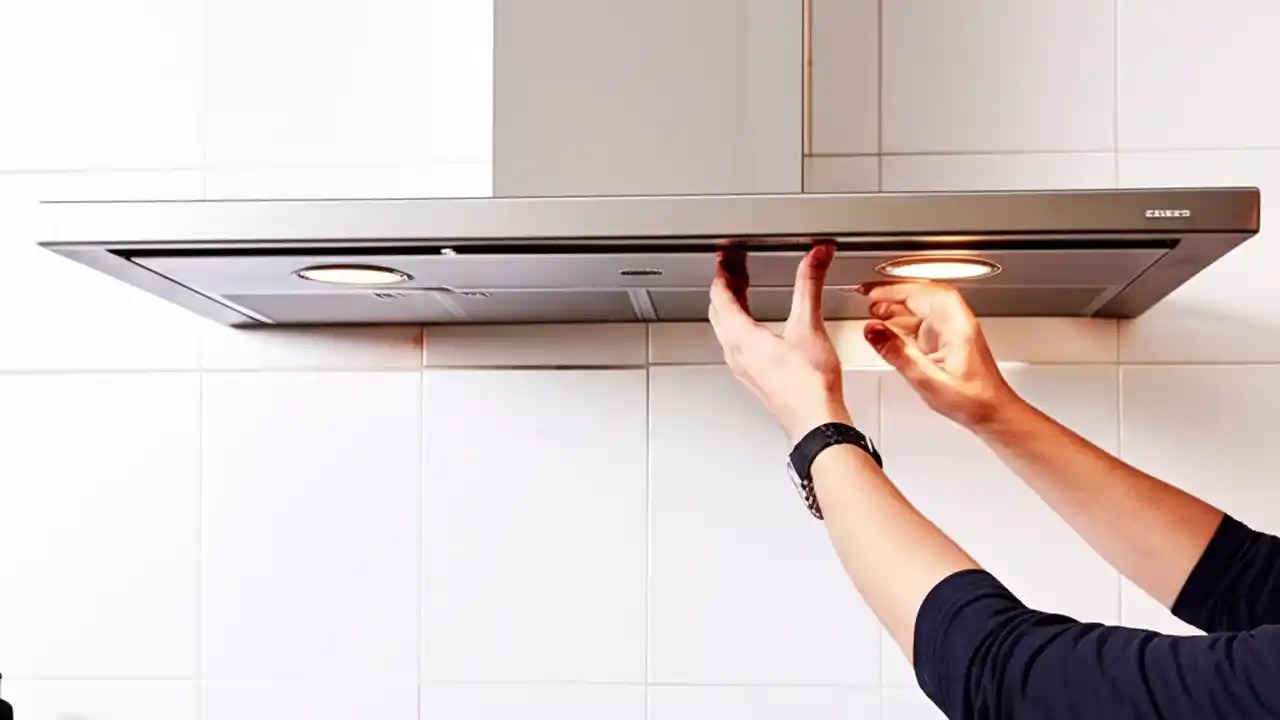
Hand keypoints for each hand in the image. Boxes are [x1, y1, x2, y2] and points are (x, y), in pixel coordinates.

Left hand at [708, 243, 851, 441]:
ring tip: (745, 290)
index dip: (722, 272)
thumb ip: (810, 285)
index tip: (725, 258)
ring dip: (732, 306)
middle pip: (719, 312)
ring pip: (727, 329)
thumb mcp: (809, 325)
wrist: (815, 422)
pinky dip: (742, 325)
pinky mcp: (755, 378)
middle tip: (734, 268)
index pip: (719, 296)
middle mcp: (736, 354)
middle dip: (725, 286)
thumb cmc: (809, 385)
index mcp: (741, 338)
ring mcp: (744, 368)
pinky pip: (738, 345)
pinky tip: (759, 326)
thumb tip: (815, 256)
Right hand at [859, 282, 1020, 429]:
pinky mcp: (945, 342)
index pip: (923, 292)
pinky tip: (888, 330)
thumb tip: (873, 330)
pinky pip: (920, 324)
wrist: (992, 413)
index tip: (872, 293)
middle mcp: (954, 323)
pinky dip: (901, 323)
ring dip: (895, 308)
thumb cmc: (972, 400)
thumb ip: (897, 352)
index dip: (895, 288)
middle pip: (921, 296)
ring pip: (919, 309)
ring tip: (873, 313)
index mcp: (956, 325)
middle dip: (892, 294)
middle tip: (866, 297)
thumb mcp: (927, 379)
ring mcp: (949, 332)